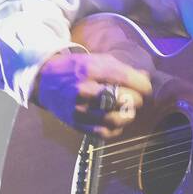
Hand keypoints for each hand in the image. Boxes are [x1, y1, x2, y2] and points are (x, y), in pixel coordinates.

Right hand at [32, 50, 153, 139]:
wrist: (45, 81)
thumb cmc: (76, 69)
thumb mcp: (97, 60)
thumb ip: (122, 69)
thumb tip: (146, 79)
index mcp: (91, 69)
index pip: (127, 78)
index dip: (143, 85)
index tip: (146, 88)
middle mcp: (84, 89)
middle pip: (124, 99)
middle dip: (137, 99)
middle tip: (137, 98)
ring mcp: (79, 109)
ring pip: (116, 119)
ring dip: (128, 116)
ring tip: (127, 110)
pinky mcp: (76, 124)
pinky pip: (104, 133)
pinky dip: (116, 129)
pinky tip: (116, 120)